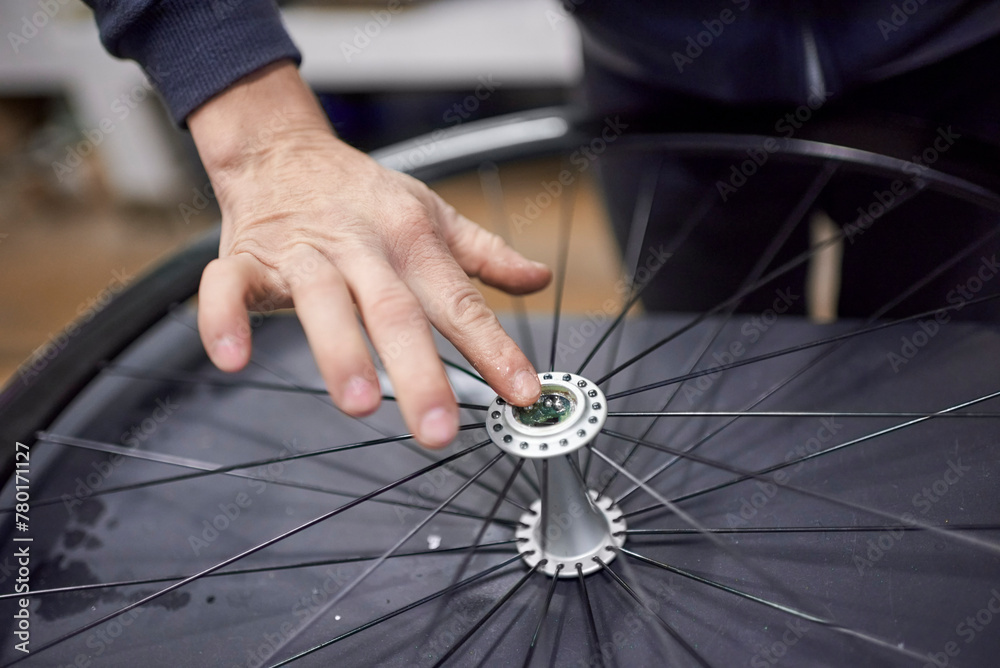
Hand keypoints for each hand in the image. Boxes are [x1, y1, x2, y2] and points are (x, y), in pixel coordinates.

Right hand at [188, 61, 548, 447]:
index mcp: (414, 243)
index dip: (494, 349)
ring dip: (339, 351)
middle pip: (394, 310)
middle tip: (438, 428)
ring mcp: (303, 254)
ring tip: (360, 403)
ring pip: (321, 300)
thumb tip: (538, 280)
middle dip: (419, 371)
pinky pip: (229, 288)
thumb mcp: (435, 216)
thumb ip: (486, 255)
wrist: (285, 151)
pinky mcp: (247, 258)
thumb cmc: (364, 196)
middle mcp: (363, 249)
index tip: (522, 393)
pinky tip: (234, 359)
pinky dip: (225, 319)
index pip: (460, 303)